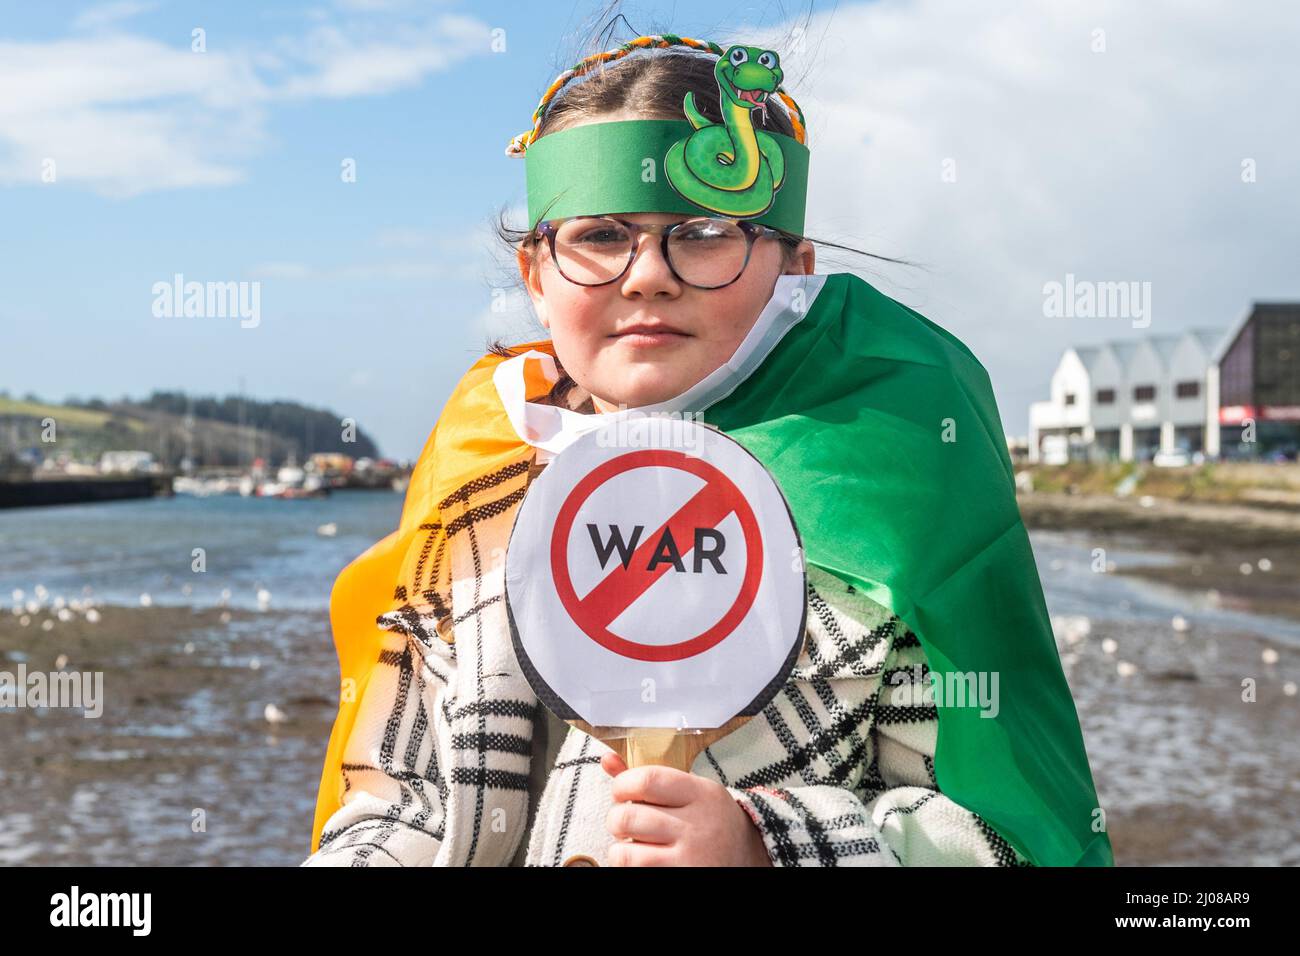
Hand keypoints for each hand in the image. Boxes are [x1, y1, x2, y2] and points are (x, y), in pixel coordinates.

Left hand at [600, 751, 771, 865]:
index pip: (648, 780)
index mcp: (702, 794)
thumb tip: (608, 759)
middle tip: (625, 823)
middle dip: (616, 819)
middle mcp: (699, 825)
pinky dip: (629, 865)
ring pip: (626, 851)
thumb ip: (650, 778)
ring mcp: (691, 857)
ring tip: (634, 846)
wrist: (749, 859)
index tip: (621, 792)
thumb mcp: (692, 793)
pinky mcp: (682, 876)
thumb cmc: (712, 823)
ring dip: (620, 849)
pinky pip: (635, 870)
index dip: (622, 785)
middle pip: (629, 816)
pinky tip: (643, 860)